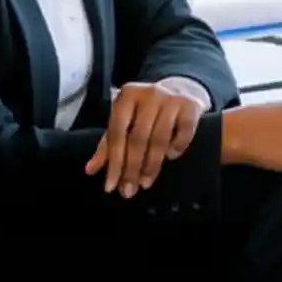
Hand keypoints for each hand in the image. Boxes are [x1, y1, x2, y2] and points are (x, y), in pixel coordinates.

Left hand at [84, 82, 205, 197]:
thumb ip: (108, 144)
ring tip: (146, 183)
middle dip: (132, 168)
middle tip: (129, 191)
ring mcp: (171, 99)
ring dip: (152, 165)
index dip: (114, 162)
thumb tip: (90, 170)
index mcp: (127, 96)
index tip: (111, 187)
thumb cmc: (146, 110)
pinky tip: (171, 157)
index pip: (117, 133)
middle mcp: (149, 94)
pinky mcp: (191, 105)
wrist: (181, 90)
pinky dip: (177, 148)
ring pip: (160, 139)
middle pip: (138, 138)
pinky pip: (184, 133)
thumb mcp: (125, 121)